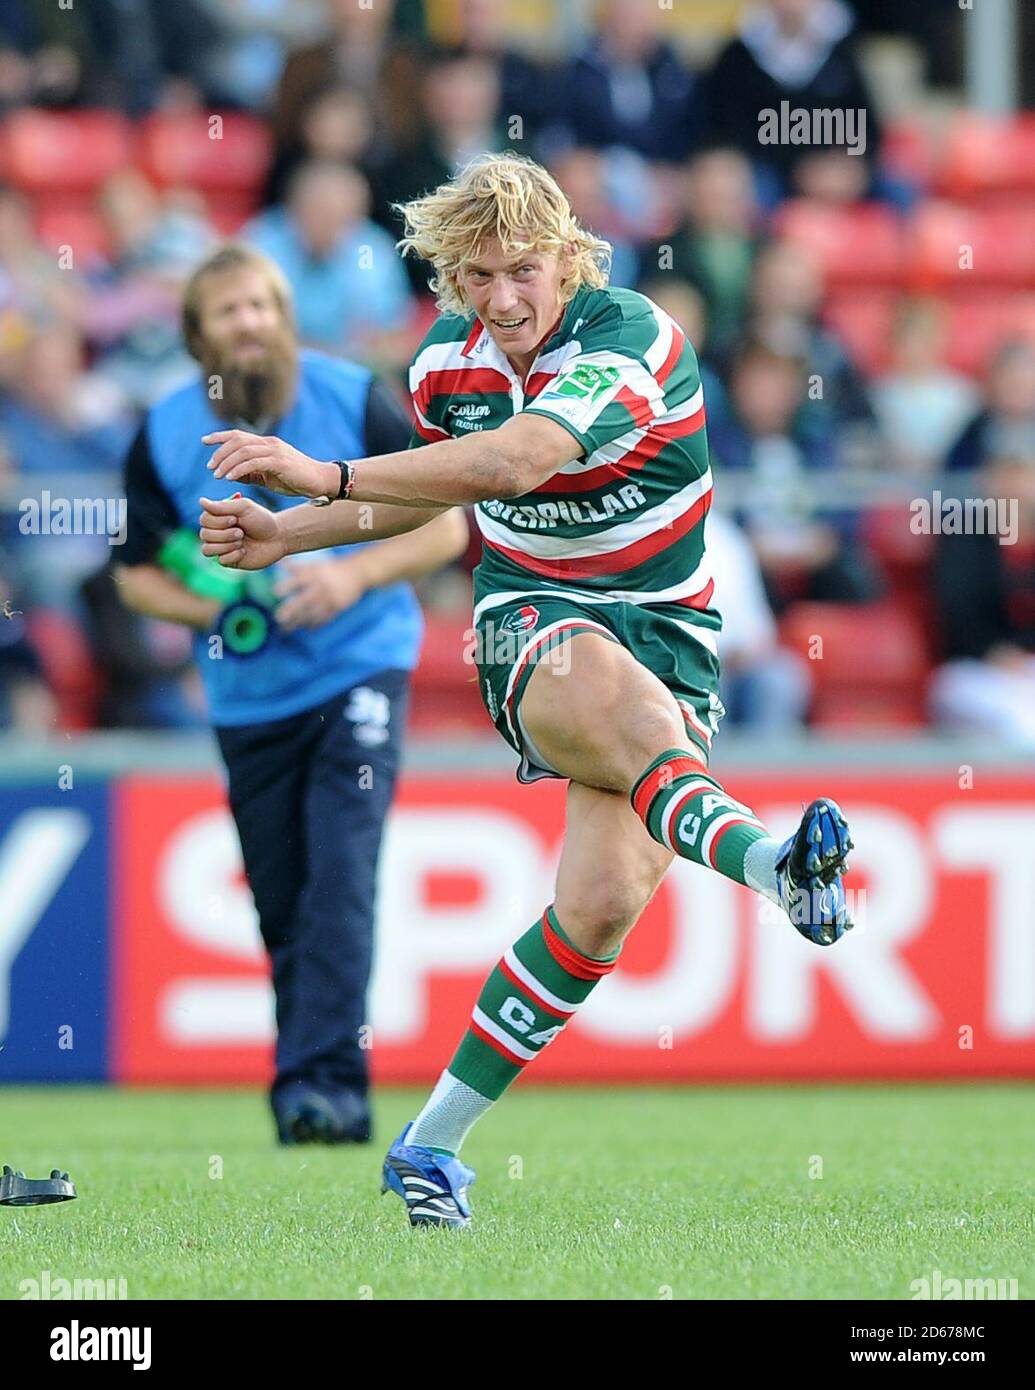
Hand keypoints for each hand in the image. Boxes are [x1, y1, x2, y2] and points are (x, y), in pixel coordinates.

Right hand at [199, 496, 285, 569]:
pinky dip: (233, 555)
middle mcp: (217, 533)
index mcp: (218, 518)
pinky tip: (245, 551)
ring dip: (226, 545)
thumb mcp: (244, 507)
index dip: (217, 521)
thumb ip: (222, 506)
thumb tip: (201, 501)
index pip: (203, 520)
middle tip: (241, 532)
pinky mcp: (229, 561)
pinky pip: (220, 560)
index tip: (234, 519)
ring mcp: (222, 548)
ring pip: (207, 549)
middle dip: (224, 534)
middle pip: (204, 535)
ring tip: (241, 541)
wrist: (278, 537)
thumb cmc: (262, 520)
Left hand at [203, 429, 338, 497]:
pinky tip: (231, 478)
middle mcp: (269, 443)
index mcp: (266, 444)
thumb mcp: (269, 477)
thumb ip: (252, 473)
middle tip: (210, 466)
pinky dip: (239, 469)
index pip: (238, 435)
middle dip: (220, 452)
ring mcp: (275, 451)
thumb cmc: (296, 480)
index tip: (204, 441)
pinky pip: (254, 462)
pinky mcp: (280, 461)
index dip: (220, 436)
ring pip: (243, 451)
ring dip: (227, 462)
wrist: (320, 481)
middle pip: (237, 440)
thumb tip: (232, 475)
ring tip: (217, 475)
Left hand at [273, 556, 371, 628]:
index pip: (299, 579)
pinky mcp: (338, 607)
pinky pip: (324, 618)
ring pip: (313, 612)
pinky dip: (314, 624)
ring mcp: (331, 598)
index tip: (275, 592)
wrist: (357, 573)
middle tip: (278, 617)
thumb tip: (279, 563)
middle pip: (305, 599)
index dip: (287, 585)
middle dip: (291, 609)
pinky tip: (305, 628)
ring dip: (299, 621)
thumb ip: (297, 567)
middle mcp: (323, 586)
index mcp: (316, 574)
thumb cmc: (331, 569)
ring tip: (285, 629)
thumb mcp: (316, 565)